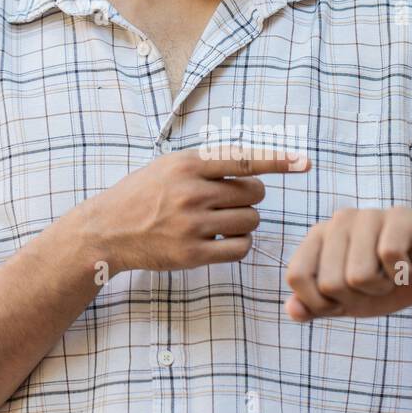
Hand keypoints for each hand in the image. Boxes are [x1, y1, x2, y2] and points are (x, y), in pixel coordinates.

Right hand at [82, 148, 310, 274]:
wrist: (107, 230)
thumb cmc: (142, 195)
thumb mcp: (169, 166)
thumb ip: (208, 163)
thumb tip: (254, 166)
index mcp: (188, 165)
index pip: (244, 159)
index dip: (278, 161)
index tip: (304, 162)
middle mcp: (192, 192)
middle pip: (254, 193)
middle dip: (250, 197)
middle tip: (230, 202)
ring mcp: (192, 225)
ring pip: (250, 221)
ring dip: (244, 222)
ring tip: (220, 221)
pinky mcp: (192, 254)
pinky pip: (239, 248)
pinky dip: (239, 244)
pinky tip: (222, 240)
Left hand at [283, 206, 411, 321]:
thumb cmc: (383, 285)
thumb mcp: (346, 303)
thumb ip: (316, 307)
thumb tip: (292, 310)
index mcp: (318, 237)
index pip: (297, 276)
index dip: (320, 303)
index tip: (343, 300)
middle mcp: (338, 220)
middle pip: (330, 282)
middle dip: (357, 297)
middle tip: (375, 283)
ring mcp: (369, 214)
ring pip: (358, 275)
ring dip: (381, 287)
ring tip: (390, 274)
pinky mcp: (400, 216)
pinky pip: (389, 256)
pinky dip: (401, 274)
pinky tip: (407, 265)